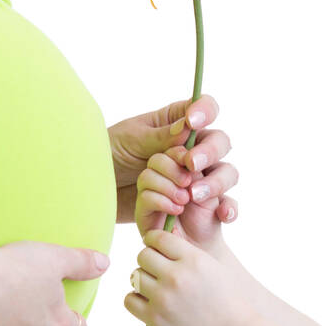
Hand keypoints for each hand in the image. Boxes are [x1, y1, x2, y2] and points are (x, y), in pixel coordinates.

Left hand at [108, 94, 237, 228]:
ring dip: (216, 182)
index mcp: (176, 123)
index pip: (204, 108)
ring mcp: (197, 176)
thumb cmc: (108, 157)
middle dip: (209, 152)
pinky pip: (222, 205)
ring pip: (225, 173)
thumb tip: (188, 128)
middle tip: (190, 165)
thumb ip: (159, 137)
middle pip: (219, 142)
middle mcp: (192, 148)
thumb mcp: (129, 141)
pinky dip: (228, 209)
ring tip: (194, 195)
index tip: (194, 122)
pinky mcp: (196, 203)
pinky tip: (223, 216)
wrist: (95, 195)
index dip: (205, 111)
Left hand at [123, 228, 256, 325]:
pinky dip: (136, 299)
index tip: (156, 248)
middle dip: (148, 260)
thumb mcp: (211, 266)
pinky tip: (149, 301)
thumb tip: (156, 238)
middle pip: (143, 255)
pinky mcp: (155, 319)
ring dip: (143, 279)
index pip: (158, 237)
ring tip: (156, 287)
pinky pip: (129, 299)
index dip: (154, 241)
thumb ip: (185, 252)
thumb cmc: (224, 298)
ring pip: (135, 276)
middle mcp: (177, 276)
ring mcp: (164, 298)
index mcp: (193, 259)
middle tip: (157, 270)